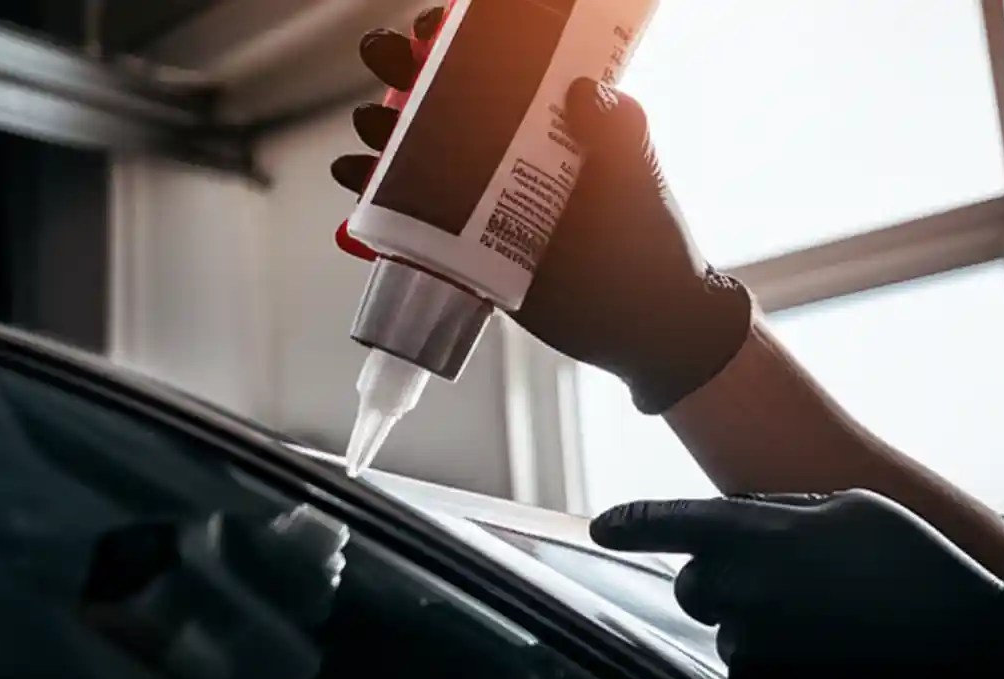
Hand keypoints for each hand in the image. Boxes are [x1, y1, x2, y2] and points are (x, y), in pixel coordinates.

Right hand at [332, 6, 752, 412]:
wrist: (641, 324)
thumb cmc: (649, 244)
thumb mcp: (638, 181)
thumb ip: (619, 133)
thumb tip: (584, 89)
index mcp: (549, 122)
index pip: (496, 64)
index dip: (456, 39)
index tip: (428, 29)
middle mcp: (508, 153)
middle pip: (443, 102)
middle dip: (402, 72)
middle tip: (379, 57)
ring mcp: (482, 200)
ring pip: (417, 156)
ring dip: (383, 131)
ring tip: (367, 125)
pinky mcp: (464, 247)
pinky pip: (409, 217)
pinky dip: (375, 197)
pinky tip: (353, 182)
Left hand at [590, 490, 1003, 678]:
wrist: (977, 654)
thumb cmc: (920, 570)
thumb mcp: (855, 510)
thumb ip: (782, 508)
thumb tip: (735, 518)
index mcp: (764, 533)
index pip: (672, 522)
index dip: (632, 522)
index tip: (602, 527)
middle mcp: (748, 590)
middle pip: (692, 585)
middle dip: (718, 581)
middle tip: (781, 582)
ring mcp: (757, 649)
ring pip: (727, 633)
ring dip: (759, 626)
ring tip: (830, 622)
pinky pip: (749, 675)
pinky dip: (777, 666)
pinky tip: (829, 655)